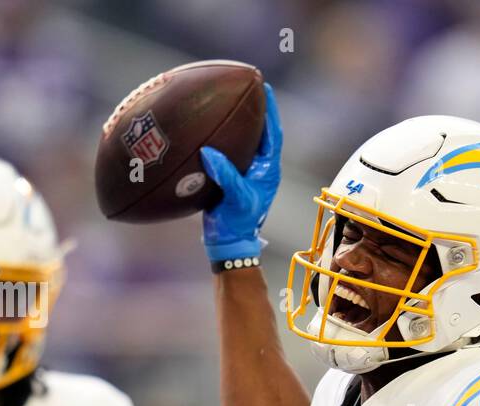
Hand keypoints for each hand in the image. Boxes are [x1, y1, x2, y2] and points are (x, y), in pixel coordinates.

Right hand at [200, 83, 282, 262]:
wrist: (228, 244)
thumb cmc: (237, 224)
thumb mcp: (235, 198)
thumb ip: (226, 175)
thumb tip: (210, 152)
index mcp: (268, 170)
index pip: (273, 134)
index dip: (270, 111)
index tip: (265, 88)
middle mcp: (259, 168)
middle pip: (260, 132)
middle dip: (255, 109)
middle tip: (247, 86)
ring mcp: (246, 173)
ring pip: (244, 141)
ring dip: (238, 122)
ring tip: (227, 99)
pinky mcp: (231, 178)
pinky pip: (227, 151)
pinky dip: (219, 138)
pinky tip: (206, 127)